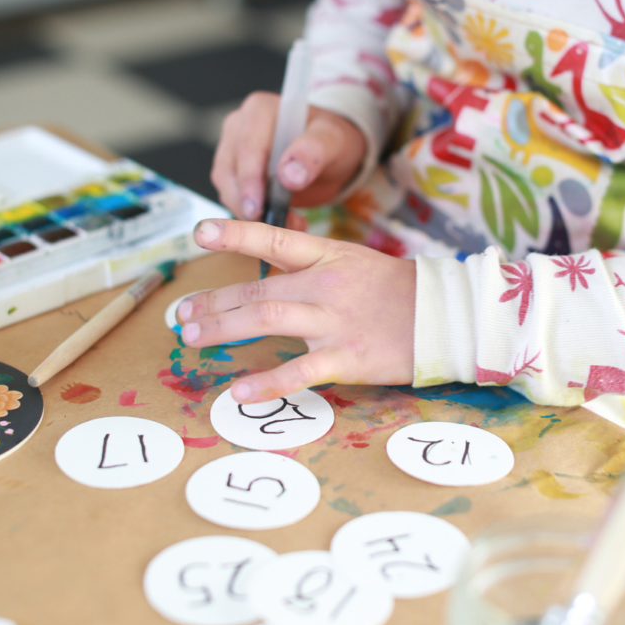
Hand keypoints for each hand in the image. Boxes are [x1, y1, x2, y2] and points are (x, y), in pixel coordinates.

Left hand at [177, 219, 415, 401]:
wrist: (443, 317)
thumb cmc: (395, 291)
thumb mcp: (353, 262)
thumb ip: (311, 265)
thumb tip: (266, 270)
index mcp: (328, 256)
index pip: (273, 240)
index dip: (234, 234)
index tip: (198, 233)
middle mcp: (326, 285)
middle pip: (258, 290)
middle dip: (213, 301)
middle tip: (181, 314)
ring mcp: (335, 322)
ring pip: (267, 320)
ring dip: (224, 329)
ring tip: (193, 339)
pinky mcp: (347, 358)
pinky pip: (299, 371)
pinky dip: (266, 384)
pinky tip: (238, 392)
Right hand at [211, 93, 366, 218]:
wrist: (330, 152)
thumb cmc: (331, 141)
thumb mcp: (334, 142)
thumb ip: (313, 152)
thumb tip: (288, 176)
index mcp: (260, 110)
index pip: (247, 147)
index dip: (250, 180)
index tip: (258, 210)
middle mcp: (239, 125)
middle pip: (229, 169)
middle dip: (250, 203)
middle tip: (279, 225)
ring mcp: (231, 148)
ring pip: (226, 186)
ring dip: (250, 212)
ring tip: (289, 223)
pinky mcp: (232, 171)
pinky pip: (232, 196)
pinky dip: (252, 213)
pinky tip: (281, 219)